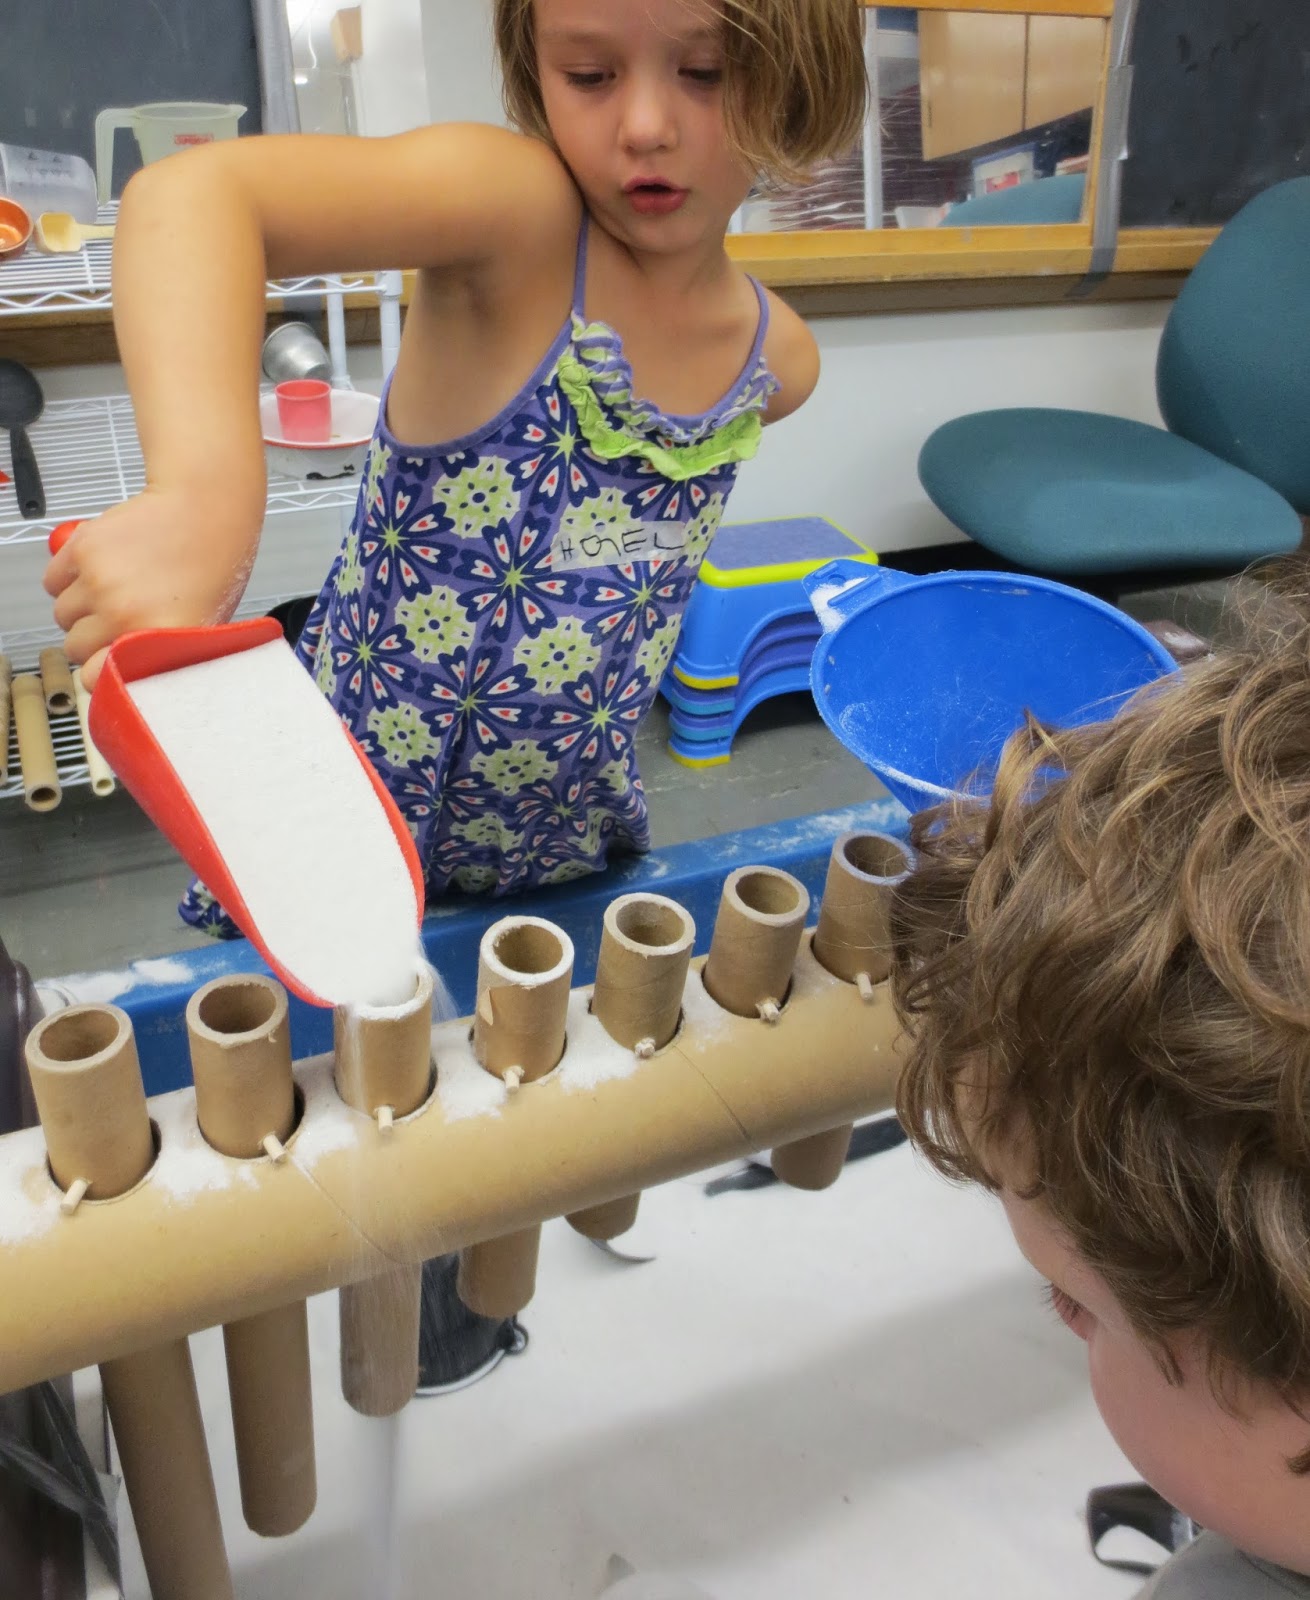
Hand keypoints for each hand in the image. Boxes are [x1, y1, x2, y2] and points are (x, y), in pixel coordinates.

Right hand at [43, 487, 262, 690]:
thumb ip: (162, 656)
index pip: (95, 678)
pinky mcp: (83, 548)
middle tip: (119, 619)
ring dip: (81, 608)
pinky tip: (98, 572)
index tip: (110, 663)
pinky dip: (66, 580)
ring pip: (62, 615)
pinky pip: (52, 582)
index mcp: (155, 639)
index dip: (101, 671)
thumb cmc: (210, 566)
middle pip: (74, 648)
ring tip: (113, 591)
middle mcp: (122, 613)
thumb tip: (128, 681)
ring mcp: (99, 580)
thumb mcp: (202, 627)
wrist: (205, 509)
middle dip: (92, 638)